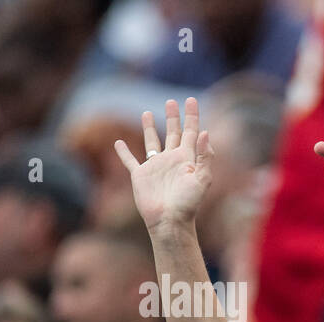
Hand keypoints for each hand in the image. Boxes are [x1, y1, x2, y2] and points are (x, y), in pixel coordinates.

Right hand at [114, 98, 213, 232]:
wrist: (170, 221)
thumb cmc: (188, 203)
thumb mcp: (202, 180)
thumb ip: (204, 157)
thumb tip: (205, 133)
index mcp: (187, 159)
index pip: (191, 132)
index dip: (192, 116)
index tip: (191, 99)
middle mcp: (171, 160)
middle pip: (172, 133)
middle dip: (173, 117)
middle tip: (171, 101)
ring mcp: (155, 167)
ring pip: (152, 143)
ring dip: (149, 128)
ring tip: (146, 113)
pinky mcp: (140, 176)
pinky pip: (130, 161)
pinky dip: (124, 152)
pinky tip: (118, 143)